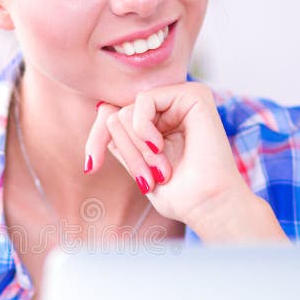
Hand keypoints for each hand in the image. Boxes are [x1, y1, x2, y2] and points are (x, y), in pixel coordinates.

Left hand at [85, 82, 286, 241]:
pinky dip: (142, 128)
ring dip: (136, 148)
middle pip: (116, 115)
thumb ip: (122, 140)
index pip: (112, 116)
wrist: (208, 205)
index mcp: (160, 124)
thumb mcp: (138, 166)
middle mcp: (170, 108)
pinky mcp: (193, 94)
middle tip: (149, 176)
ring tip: (161, 168)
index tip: (91, 167)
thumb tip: (104, 111)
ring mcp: (181, 99)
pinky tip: (158, 146)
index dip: (97, 140)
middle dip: (126, 151)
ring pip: (126, 111)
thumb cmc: (180, 195)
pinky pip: (143, 100)